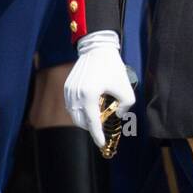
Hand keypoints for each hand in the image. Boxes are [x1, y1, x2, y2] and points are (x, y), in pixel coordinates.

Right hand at [64, 30, 135, 147]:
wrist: (97, 49)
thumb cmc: (112, 67)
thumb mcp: (126, 88)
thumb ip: (125, 106)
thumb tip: (118, 115)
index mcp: (89, 96)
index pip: (92, 122)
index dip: (97, 135)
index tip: (101, 144)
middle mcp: (76, 95)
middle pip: (81, 121)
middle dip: (90, 127)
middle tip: (101, 129)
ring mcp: (69, 91)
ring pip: (73, 114)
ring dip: (83, 120)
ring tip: (95, 119)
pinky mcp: (67, 86)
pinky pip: (70, 105)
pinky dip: (78, 111)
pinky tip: (87, 109)